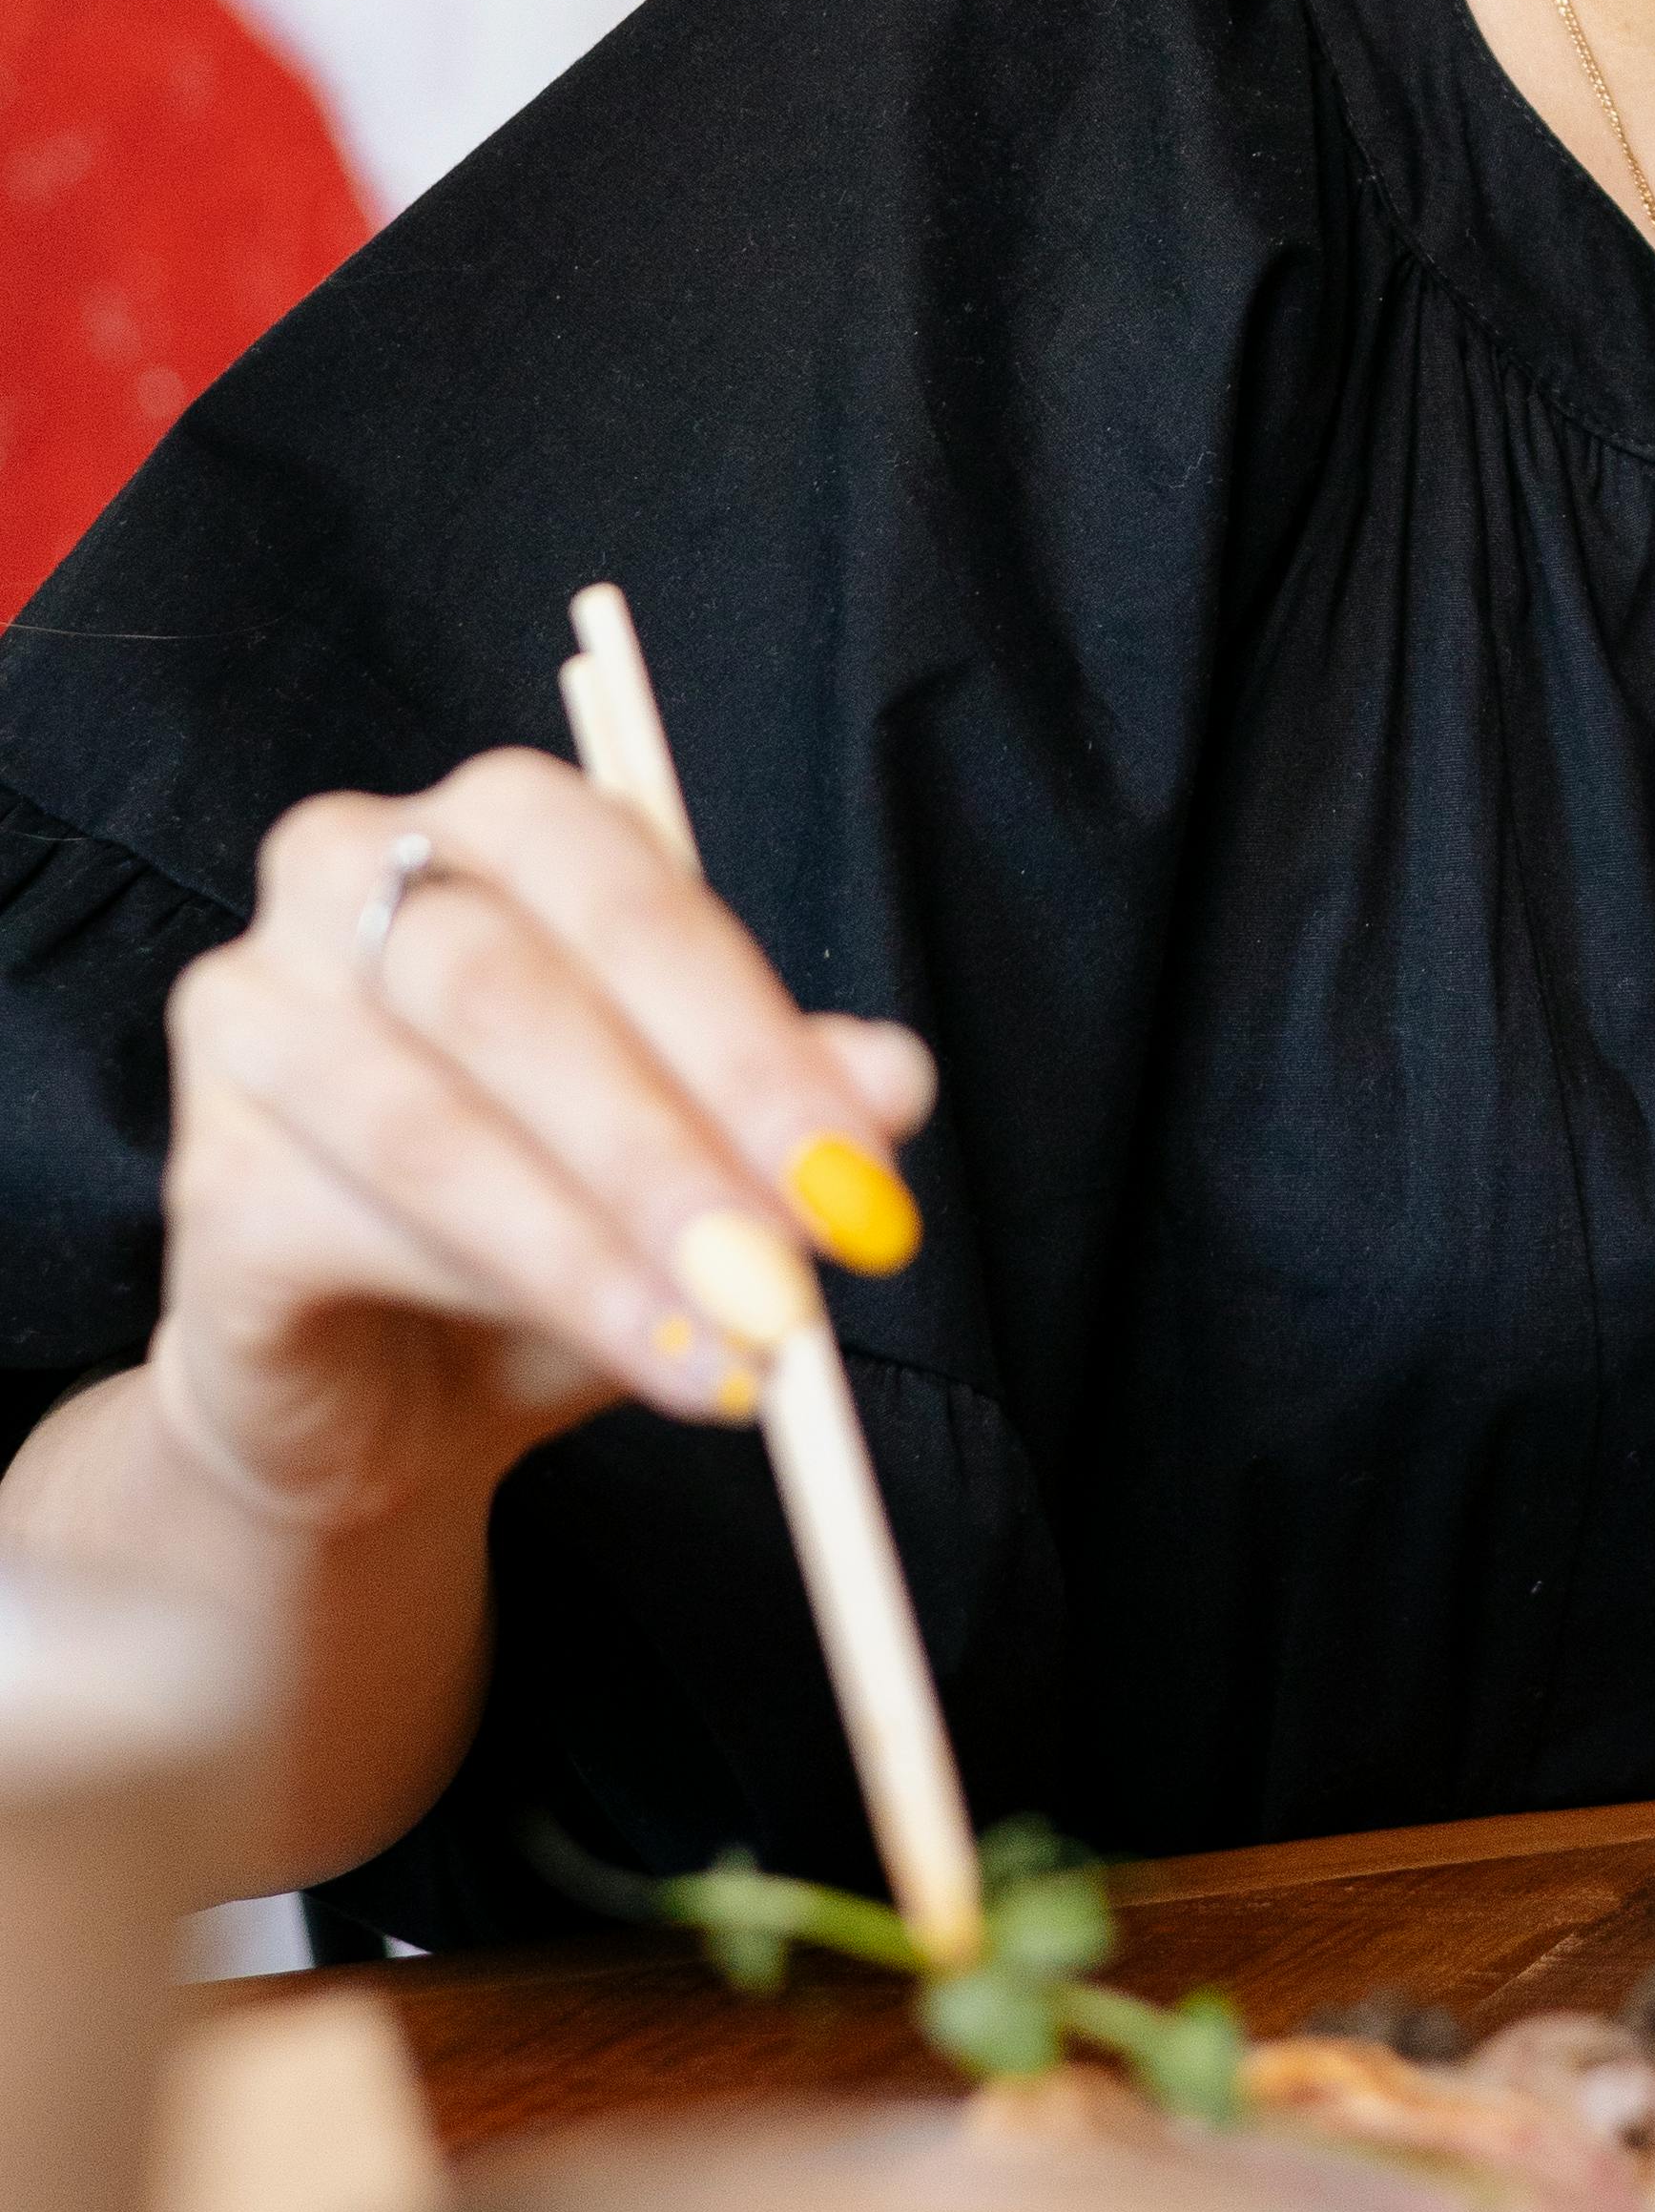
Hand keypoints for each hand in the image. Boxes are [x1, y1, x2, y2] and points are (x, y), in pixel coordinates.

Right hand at [149, 754, 933, 1542]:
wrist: (389, 1386)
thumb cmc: (562, 1220)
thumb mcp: (707, 1154)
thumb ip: (789, 1101)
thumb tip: (893, 1082)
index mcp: (491, 824)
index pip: (622, 887)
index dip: (749, 1039)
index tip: (861, 1181)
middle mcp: (346, 876)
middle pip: (512, 987)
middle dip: (675, 1141)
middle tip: (792, 1271)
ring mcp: (250, 1016)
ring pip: (435, 1120)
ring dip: (601, 1240)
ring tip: (730, 1341)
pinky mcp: (204, 1177)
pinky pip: (353, 1225)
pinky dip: (508, 1294)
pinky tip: (628, 1355)